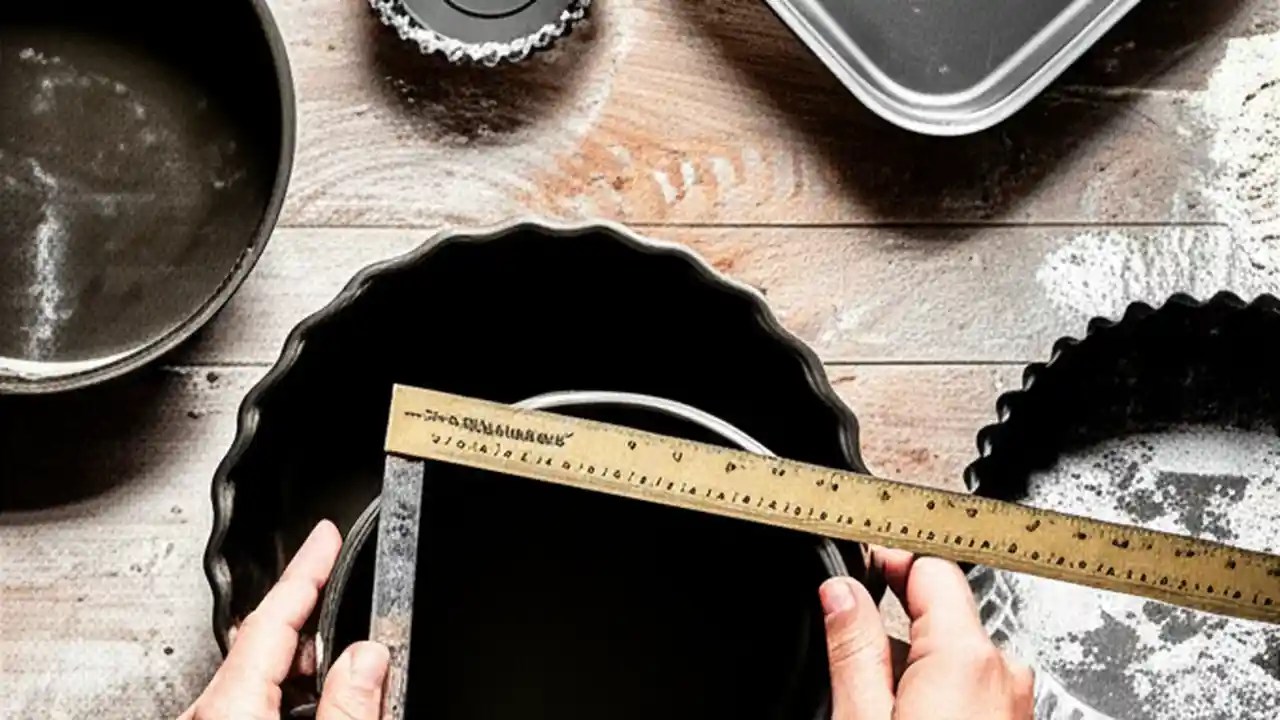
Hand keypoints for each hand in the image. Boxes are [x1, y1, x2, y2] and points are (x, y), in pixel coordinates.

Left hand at [181, 521, 390, 719]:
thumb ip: (348, 707)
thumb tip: (367, 656)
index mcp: (230, 710)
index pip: (270, 618)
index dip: (305, 569)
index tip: (325, 536)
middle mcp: (204, 716)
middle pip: (261, 643)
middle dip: (312, 623)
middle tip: (351, 610)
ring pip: (251, 675)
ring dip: (296, 669)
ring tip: (341, 680)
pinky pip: (238, 703)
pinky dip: (274, 695)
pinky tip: (307, 710)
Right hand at [819, 548, 1033, 719]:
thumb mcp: (862, 718)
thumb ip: (853, 648)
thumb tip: (840, 592)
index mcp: (966, 658)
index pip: (930, 569)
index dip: (887, 561)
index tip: (855, 567)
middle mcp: (1004, 673)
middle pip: (941, 613)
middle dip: (893, 622)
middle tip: (849, 637)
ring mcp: (1014, 702)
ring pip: (953, 656)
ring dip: (914, 663)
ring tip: (877, 700)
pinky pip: (970, 688)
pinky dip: (938, 693)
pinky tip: (908, 716)